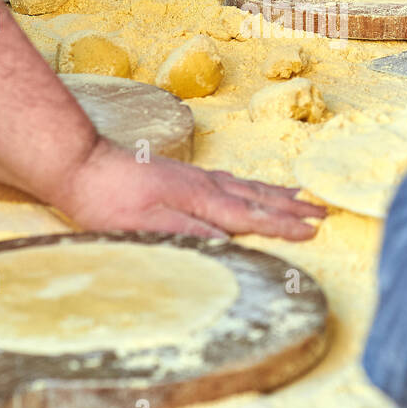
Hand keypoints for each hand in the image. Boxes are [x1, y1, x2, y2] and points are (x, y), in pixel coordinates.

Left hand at [57, 138, 324, 240]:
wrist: (82, 164)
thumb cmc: (108, 200)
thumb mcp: (146, 226)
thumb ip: (189, 233)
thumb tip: (230, 243)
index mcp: (200, 199)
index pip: (251, 216)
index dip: (284, 225)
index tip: (314, 230)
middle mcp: (205, 184)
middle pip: (258, 198)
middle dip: (293, 207)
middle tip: (324, 212)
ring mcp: (196, 177)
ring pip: (247, 187)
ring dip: (278, 195)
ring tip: (303, 198)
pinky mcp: (184, 175)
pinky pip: (232, 182)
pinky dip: (253, 187)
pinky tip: (253, 189)